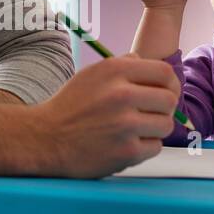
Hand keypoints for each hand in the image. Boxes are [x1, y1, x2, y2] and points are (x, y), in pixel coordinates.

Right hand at [33, 54, 181, 176]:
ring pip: (165, 125)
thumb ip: (121, 65)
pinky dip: (144, 148)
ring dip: (154, 130)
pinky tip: (126, 144)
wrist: (44, 139)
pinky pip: (155, 147)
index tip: (165, 92)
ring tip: (135, 130)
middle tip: (150, 114)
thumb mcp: (91, 74)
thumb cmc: (69, 106)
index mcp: (115, 71)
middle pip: (169, 100)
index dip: (170, 84)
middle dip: (163, 109)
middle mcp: (121, 95)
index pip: (164, 72)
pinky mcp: (126, 152)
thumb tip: (143, 61)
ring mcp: (125, 125)